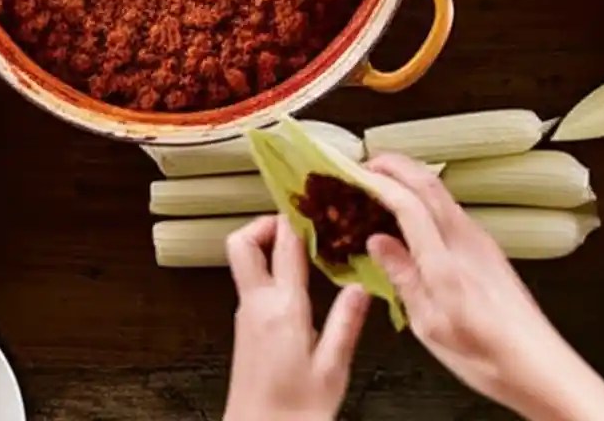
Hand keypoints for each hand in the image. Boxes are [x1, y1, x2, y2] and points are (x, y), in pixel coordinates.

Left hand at [223, 215, 369, 420]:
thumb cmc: (294, 412)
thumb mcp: (333, 368)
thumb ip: (346, 323)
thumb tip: (360, 288)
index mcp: (283, 309)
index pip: (285, 245)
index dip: (296, 216)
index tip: (313, 203)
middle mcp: (256, 306)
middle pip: (242, 243)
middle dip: (265, 224)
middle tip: (296, 224)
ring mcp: (245, 316)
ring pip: (245, 263)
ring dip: (268, 247)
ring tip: (304, 249)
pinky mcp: (244, 329)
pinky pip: (252, 285)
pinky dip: (269, 272)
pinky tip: (297, 285)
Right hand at [363, 155, 603, 420]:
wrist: (542, 367)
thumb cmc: (487, 355)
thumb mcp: (430, 325)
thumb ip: (403, 277)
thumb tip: (375, 241)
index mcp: (446, 262)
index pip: (409, 203)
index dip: (378, 182)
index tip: (351, 174)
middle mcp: (466, 241)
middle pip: (429, 183)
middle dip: (394, 164)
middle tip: (362, 164)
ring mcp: (480, 241)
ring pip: (441, 192)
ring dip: (410, 177)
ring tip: (380, 184)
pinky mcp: (487, 249)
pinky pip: (449, 209)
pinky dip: (423, 198)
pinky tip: (410, 215)